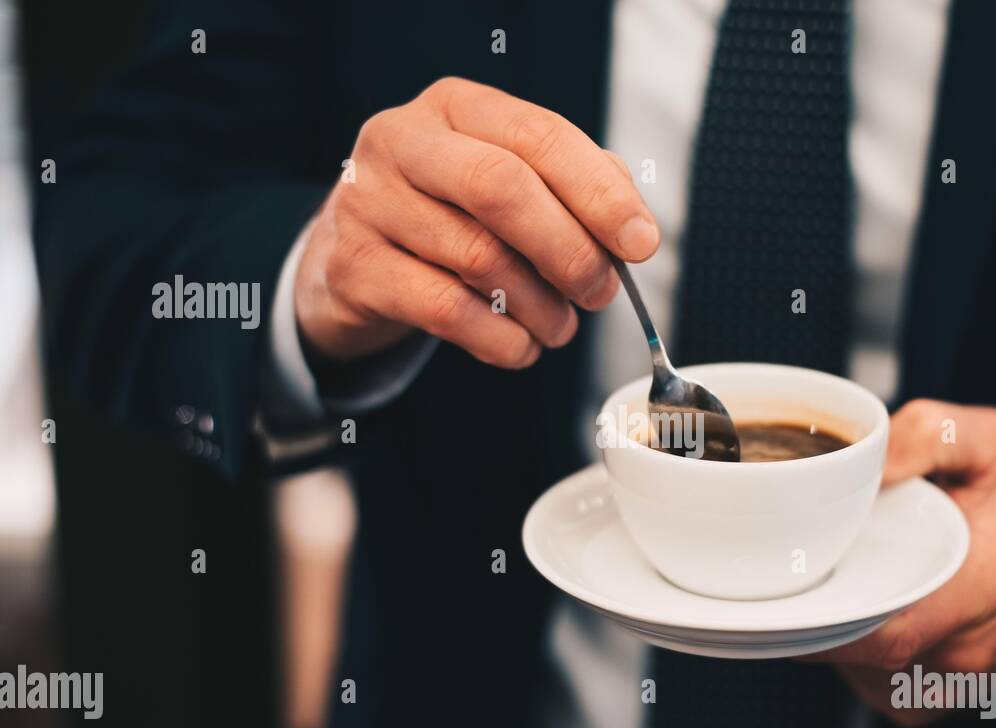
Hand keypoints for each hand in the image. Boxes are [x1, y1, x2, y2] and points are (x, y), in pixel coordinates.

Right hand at [294, 77, 658, 364]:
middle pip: (502, 188)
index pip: (540, 137)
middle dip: (569, 250)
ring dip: (540, 306)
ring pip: (477, 256)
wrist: (350, 258)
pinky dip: (499, 338)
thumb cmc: (448, 216)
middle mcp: (403, 141)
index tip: (640, 243)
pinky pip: (444, 309)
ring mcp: (369, 202)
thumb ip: (571, 189)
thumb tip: (632, 231)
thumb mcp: (506, 182)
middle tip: (600, 293)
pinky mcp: (354, 267)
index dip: (599, 194)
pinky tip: (520, 346)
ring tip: (560, 327)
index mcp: (455, 107)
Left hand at [806, 400, 995, 726]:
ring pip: (849, 668)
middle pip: (856, 652)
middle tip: (784, 570)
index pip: (889, 628)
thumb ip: (926, 437)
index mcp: (985, 587)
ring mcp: (940, 691)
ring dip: (826, 626)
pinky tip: (859, 606)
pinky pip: (860, 680)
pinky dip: (845, 645)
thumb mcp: (989, 445)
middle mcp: (964, 653)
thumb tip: (861, 462)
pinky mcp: (920, 708)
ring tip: (836, 577)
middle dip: (809, 615)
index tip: (787, 584)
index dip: (824, 617)